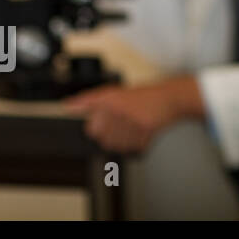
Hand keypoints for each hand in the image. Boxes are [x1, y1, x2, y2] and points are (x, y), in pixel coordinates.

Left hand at [64, 77, 202, 153]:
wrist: (170, 98)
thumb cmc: (144, 95)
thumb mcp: (115, 92)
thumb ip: (91, 100)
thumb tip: (68, 105)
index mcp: (110, 97)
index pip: (91, 127)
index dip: (98, 126)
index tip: (108, 121)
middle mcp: (119, 108)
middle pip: (102, 137)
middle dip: (111, 132)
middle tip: (124, 122)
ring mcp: (132, 120)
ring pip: (116, 144)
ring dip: (123, 140)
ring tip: (133, 127)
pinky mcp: (145, 129)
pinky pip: (132, 147)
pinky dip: (135, 144)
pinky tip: (141, 132)